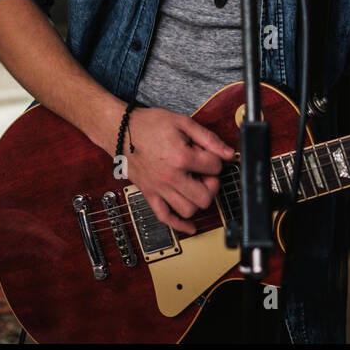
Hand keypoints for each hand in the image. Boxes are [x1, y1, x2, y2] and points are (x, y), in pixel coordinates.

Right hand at [117, 106, 234, 235]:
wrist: (121, 130)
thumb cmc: (149, 124)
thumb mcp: (183, 123)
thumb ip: (208, 138)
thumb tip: (228, 153)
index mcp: (181, 157)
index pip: (214, 168)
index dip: (216, 160)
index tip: (209, 156)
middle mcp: (171, 177)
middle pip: (205, 196)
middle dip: (211, 185)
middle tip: (206, 174)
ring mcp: (159, 188)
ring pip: (189, 209)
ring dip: (197, 201)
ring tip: (194, 187)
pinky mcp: (149, 194)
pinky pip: (165, 217)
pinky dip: (179, 225)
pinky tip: (190, 226)